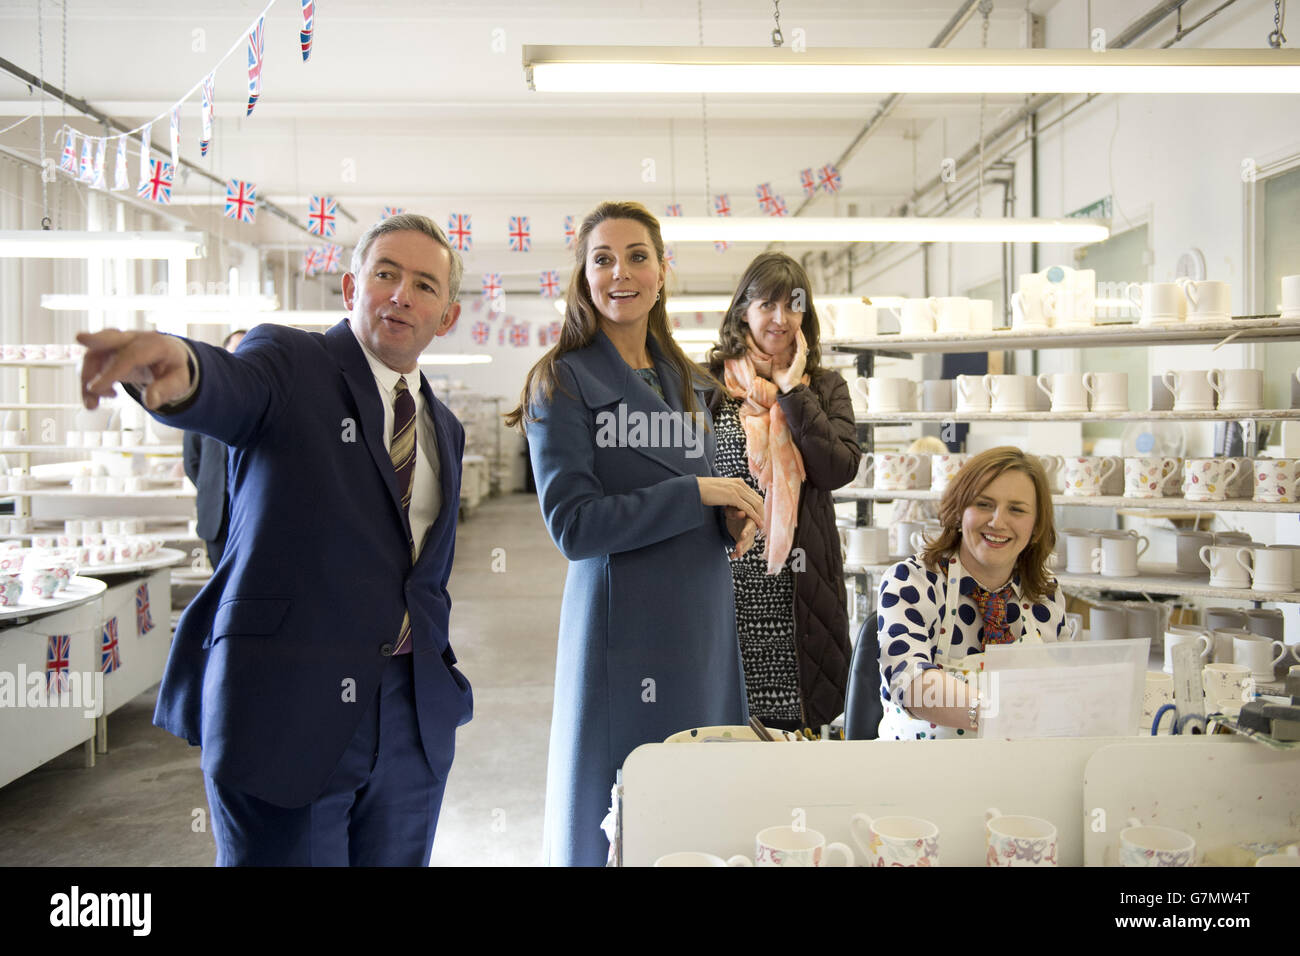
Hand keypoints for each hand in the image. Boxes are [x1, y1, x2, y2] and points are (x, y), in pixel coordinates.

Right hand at [77, 330, 191, 410]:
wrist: (168, 357)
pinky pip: (91, 363)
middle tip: (79, 337)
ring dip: (86, 379)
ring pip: (94, 354)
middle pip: (111, 336)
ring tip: (91, 406)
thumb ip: (166, 390)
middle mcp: (134, 338)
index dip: (112, 371)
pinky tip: (97, 399)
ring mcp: (118, 343)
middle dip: (95, 338)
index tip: (95, 389)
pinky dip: (88, 381)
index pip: (131, 356)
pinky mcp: (107, 350)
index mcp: (156, 344)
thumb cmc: (173, 368)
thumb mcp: (179, 381)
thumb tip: (150, 402)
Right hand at [697, 476, 764, 529]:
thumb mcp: (721, 491)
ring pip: (755, 504)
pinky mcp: (733, 496)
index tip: (760, 517)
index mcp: (738, 482)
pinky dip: (755, 517)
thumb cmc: (704, 491)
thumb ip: (729, 494)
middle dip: (762, 512)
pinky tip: (757, 525)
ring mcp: (737, 489)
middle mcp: (740, 484)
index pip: (754, 495)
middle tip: (763, 523)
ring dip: (760, 516)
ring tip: (761, 526)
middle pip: (757, 499)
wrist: (694, 488)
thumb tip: (731, 502)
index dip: (758, 507)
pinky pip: (748, 508)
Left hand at [725, 508, 757, 558]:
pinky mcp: (744, 541)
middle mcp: (752, 529)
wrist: (737, 514)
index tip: (743, 535)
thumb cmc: (735, 509)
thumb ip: (736, 512)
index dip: (747, 531)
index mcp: (750, 520)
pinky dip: (737, 553)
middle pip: (749, 537)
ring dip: (742, 550)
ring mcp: (749, 536)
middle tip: (738, 548)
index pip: (750, 526)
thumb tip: (742, 512)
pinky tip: (732, 556)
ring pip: (747, 544)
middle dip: (743, 543)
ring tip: (736, 554)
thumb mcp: (733, 509)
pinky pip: (743, 549)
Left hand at [774, 329, 807, 392]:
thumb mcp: (777, 367)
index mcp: (796, 360)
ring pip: (802, 343)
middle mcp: (800, 358)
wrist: (787, 387)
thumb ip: (776, 360)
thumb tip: (772, 354)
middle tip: (796, 327)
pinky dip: (799, 339)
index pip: (796, 347)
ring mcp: (802, 358)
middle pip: (801, 344)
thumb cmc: (782, 380)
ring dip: (800, 335)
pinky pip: (801, 346)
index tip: (792, 332)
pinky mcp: (801, 358)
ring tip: (797, 327)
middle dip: (799, 335)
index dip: (795, 340)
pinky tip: (797, 333)